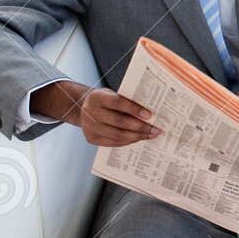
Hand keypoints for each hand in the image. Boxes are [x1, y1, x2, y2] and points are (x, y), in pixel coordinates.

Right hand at [33, 80, 159, 147]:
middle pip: (119, 121)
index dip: (134, 109)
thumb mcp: (113, 95)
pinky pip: (112, 142)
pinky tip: (138, 139)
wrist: (83, 108)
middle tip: (155, 129)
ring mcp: (88, 126)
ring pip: (116, 134)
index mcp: (97, 97)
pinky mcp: (90, 138)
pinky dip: (127, 141)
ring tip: (150, 135)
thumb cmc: (106, 101)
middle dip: (140, 127)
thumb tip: (151, 113)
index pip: (117, 102)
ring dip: (136, 136)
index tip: (150, 115)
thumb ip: (127, 101)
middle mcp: (90, 111)